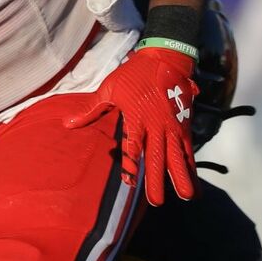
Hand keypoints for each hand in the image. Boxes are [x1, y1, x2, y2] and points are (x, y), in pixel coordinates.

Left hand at [65, 46, 199, 204]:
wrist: (166, 58)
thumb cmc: (133, 74)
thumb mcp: (109, 89)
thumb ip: (90, 110)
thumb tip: (67, 124)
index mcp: (136, 117)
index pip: (132, 147)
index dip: (130, 166)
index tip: (128, 184)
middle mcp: (156, 124)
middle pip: (157, 157)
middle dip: (157, 180)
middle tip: (157, 202)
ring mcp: (173, 125)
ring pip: (178, 156)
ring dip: (181, 177)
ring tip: (186, 197)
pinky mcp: (184, 124)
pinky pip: (189, 148)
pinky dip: (191, 165)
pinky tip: (194, 180)